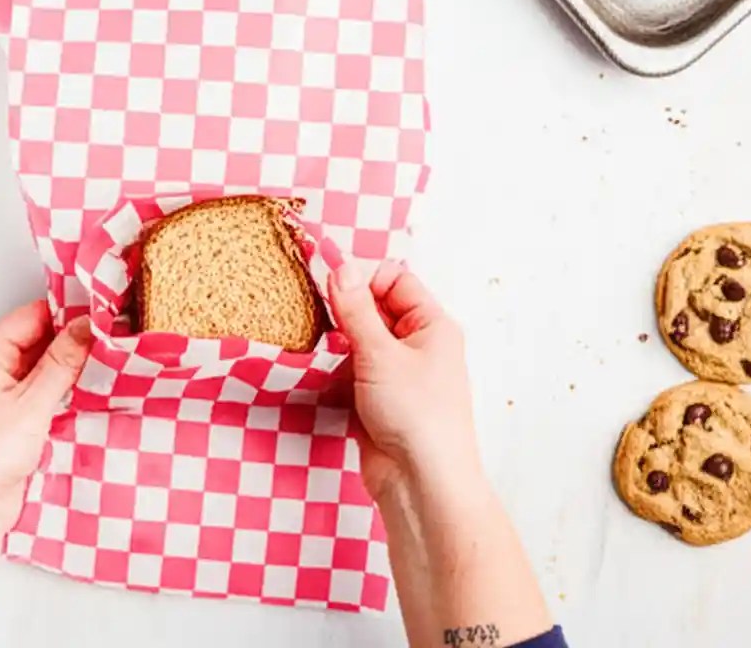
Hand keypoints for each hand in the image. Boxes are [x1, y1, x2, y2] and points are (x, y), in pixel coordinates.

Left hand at [0, 300, 93, 531]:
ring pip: (39, 370)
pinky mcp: (6, 424)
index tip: (103, 314)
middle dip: (71, 341)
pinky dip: (60, 395)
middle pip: (35, 342)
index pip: (30, 317)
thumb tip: (86, 327)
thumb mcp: (31, 404)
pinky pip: (37, 397)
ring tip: (107, 365)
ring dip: (68, 370)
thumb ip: (62, 363)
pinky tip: (87, 396)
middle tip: (112, 339)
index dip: (67, 313)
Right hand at [328, 262, 480, 501]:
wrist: (421, 482)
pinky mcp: (378, 401)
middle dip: (345, 312)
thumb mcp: (380, 354)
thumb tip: (339, 268)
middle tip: (318, 315)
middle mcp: (418, 346)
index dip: (362, 278)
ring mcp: (398, 375)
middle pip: (376, 310)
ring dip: (338, 345)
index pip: (395, 280)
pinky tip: (324, 380)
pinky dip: (336, 374)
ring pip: (360, 343)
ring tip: (320, 350)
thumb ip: (355, 310)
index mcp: (432, 326)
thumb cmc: (418, 417)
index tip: (328, 283)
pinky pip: (352, 373)